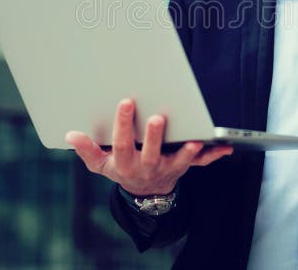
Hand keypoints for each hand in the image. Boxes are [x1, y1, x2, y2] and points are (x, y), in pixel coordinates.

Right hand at [65, 98, 232, 195]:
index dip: (124, 125)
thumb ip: (87, 150)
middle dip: (154, 136)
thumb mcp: (101, 164)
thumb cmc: (121, 169)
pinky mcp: (182, 168)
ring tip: (196, 141)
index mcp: (125, 163)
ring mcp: (166, 169)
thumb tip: (71, 135)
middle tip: (158, 118)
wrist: (142, 194)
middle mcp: (146, 167)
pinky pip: (198, 164)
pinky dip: (212, 157)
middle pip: (150, 153)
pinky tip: (225, 148)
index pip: (122, 143)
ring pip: (177, 162)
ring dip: (186, 152)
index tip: (127, 103)